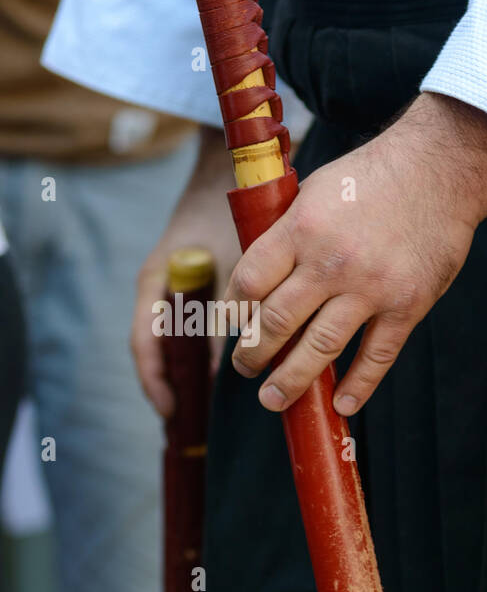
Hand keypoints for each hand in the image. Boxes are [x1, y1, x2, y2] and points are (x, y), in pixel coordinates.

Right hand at [132, 129, 242, 417]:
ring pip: (179, 341)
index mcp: (157, 282)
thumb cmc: (230, 215)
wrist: (233, 173)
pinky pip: (197, 327)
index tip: (172, 410)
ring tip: (205, 403)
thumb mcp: (234, 268)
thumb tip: (230, 364)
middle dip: (172, 383)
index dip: (157, 381)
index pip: (146, 344)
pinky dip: (207, 349)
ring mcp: (177, 286)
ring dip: (191, 370)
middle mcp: (162, 287)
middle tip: (188, 418)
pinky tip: (229, 367)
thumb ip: (230, 312)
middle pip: (159, 348)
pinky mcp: (198, 285)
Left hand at [228, 93, 486, 414]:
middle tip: (244, 368)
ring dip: (292, 380)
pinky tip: (342, 405)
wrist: (439, 172)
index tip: (229, 326)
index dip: (233, 311)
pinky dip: (359, 385)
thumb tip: (261, 273)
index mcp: (301, 229)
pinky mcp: (407, 306)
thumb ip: (288, 231)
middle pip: (277, 322)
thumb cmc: (374, 176)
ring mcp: (371, 289)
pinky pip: (378, 356)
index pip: (250, 283)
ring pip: (320, 348)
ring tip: (274, 398)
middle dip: (253, 353)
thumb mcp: (314, 189)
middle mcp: (330, 263)